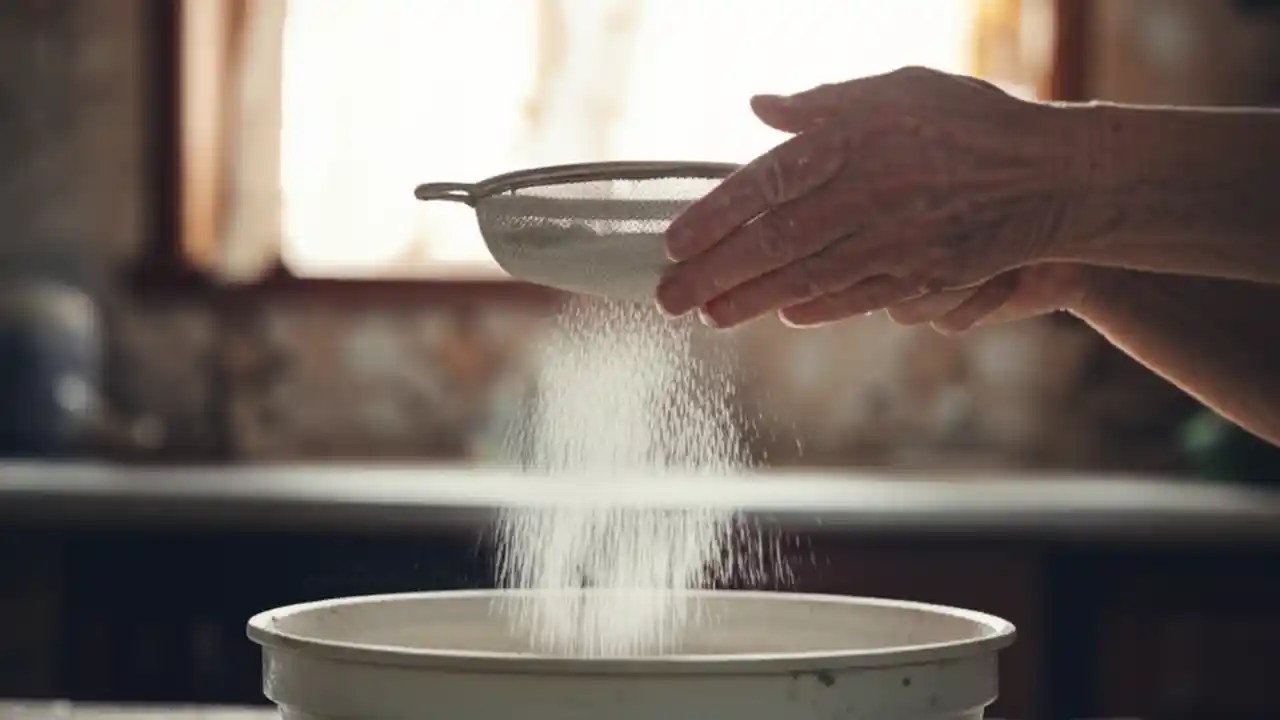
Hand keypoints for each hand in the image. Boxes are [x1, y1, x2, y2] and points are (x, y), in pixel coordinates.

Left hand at [656, 67, 1087, 327]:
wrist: (1055, 174)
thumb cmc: (972, 122)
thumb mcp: (900, 89)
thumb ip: (826, 104)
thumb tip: (760, 108)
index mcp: (856, 142)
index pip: (767, 182)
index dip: (715, 215)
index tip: (672, 241)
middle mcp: (870, 193)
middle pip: (776, 239)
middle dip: (715, 272)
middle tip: (667, 297)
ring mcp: (898, 239)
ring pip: (810, 275)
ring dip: (752, 299)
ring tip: (706, 316)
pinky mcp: (925, 273)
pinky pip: (861, 295)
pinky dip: (820, 308)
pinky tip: (783, 317)